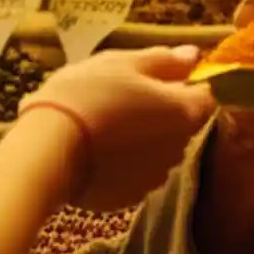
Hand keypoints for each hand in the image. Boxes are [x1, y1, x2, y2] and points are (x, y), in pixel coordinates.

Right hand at [18, 46, 214, 210]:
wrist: (48, 148)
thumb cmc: (88, 94)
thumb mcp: (124, 63)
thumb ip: (165, 60)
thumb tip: (194, 56)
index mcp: (184, 113)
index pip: (205, 97)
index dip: (186, 86)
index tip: (159, 79)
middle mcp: (179, 148)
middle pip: (181, 125)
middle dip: (162, 112)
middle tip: (123, 98)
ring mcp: (155, 176)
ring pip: (158, 151)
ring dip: (144, 138)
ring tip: (106, 125)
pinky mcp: (129, 197)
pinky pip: (135, 174)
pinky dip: (124, 163)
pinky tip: (97, 152)